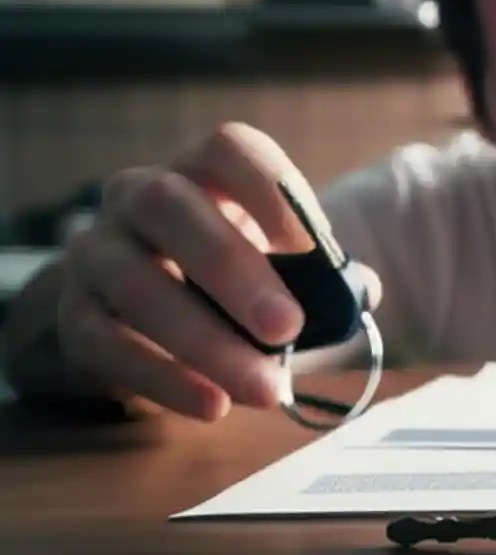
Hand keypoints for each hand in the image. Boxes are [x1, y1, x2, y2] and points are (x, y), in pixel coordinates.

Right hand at [57, 122, 379, 421]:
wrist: (134, 318)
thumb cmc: (224, 281)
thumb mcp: (274, 268)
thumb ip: (320, 276)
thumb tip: (361, 292)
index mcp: (201, 173)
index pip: (229, 149)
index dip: (271, 190)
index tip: (313, 247)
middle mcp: (137, 198)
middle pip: (171, 208)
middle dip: (233, 270)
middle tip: (287, 328)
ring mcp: (96, 254)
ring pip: (137, 285)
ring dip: (207, 342)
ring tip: (264, 389)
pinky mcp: (74, 317)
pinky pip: (109, 345)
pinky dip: (166, 379)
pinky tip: (213, 405)